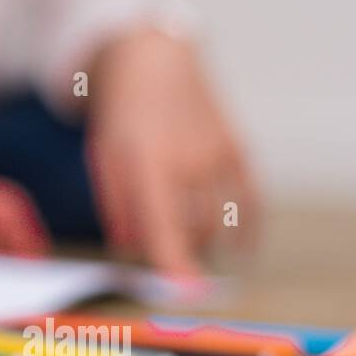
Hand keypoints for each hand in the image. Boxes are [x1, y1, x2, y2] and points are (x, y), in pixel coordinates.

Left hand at [86, 28, 257, 279]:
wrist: (158, 62)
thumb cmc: (123, 116)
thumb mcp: (106, 159)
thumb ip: (117, 207)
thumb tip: (130, 250)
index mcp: (150, 164)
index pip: (166, 224)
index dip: (176, 261)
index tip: (187, 293)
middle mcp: (189, 161)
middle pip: (194, 230)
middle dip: (178, 247)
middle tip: (161, 243)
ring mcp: (219, 155)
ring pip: (220, 222)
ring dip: (204, 240)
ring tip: (186, 233)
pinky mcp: (239, 149)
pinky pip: (250, 204)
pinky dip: (245, 231)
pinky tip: (238, 249)